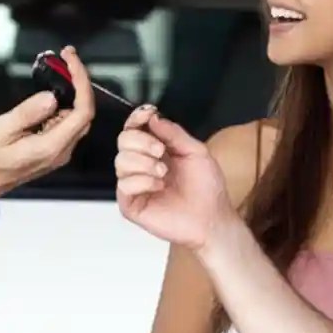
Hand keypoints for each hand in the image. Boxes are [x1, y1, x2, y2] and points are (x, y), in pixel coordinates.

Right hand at [0, 46, 94, 196]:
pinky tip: (53, 91)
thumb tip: (50, 98)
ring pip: (77, 116)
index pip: (82, 111)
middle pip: (84, 112)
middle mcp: (60, 151)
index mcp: (51, 146)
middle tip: (67, 59)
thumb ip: (28, 113)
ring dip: (73, 91)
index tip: (71, 62)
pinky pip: (66, 123)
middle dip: (79, 81)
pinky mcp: (52, 149)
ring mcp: (58, 151)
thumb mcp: (1, 130)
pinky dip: (65, 103)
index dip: (82, 83)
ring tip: (61, 68)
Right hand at [114, 106, 238, 248]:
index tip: (147, 114)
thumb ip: (174, 133)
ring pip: (121, 161)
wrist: (211, 218)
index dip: (137, 118)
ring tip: (163, 173)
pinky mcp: (131, 204)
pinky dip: (142, 182)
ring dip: (144, 162)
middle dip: (142, 141)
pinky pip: (124, 185)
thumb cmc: (206, 189)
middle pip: (123, 140)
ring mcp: (135, 185)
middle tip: (161, 151)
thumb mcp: (196, 152)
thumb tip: (153, 118)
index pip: (135, 128)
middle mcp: (142, 165)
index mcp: (156, 150)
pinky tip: (158, 187)